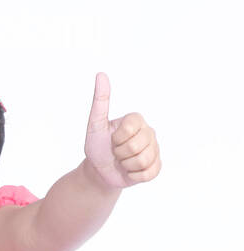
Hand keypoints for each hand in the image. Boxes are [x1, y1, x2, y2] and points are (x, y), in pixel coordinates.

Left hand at [83, 72, 160, 189]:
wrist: (99, 171)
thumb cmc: (97, 146)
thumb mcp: (95, 124)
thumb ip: (100, 101)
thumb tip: (101, 74)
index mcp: (136, 119)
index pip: (129, 129)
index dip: (117, 139)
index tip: (112, 140)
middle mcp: (149, 131)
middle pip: (136, 146)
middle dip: (120, 154)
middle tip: (116, 153)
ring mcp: (155, 149)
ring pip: (143, 160)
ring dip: (127, 166)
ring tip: (123, 162)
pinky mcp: (156, 166)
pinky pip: (149, 173)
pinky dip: (135, 176)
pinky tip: (130, 171)